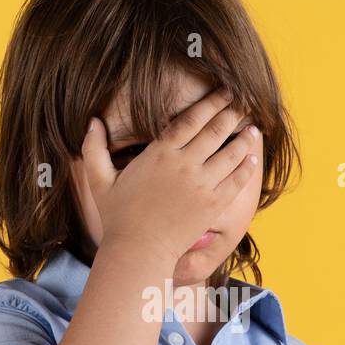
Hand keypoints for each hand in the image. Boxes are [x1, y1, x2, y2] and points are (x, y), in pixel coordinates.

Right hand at [75, 88, 260, 266]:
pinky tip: (253, 157)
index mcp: (159, 154)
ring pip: (231, 153)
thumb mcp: (99, 181)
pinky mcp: (213, 205)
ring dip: (244, 138)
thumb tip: (92, 121)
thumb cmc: (118, 218)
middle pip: (215, 131)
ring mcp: (202, 185)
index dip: (210, 103)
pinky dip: (247, 167)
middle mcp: (184, 165)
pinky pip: (237, 180)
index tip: (223, 92)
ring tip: (252, 128)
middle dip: (231, 113)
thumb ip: (94, 149)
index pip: (191, 120)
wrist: (139, 252)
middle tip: (242, 103)